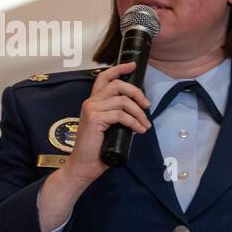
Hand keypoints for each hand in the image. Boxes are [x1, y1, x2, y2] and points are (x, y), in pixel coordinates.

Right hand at [64, 61, 152, 185]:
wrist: (84, 165)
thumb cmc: (98, 149)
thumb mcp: (111, 128)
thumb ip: (119, 117)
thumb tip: (138, 113)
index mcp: (94, 102)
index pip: (104, 78)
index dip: (119, 69)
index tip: (132, 66)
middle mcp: (91, 102)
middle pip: (117, 85)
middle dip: (136, 92)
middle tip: (147, 105)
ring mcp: (91, 109)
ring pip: (122, 100)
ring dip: (138, 112)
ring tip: (145, 125)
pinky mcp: (94, 119)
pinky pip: (120, 115)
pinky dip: (134, 122)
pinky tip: (139, 130)